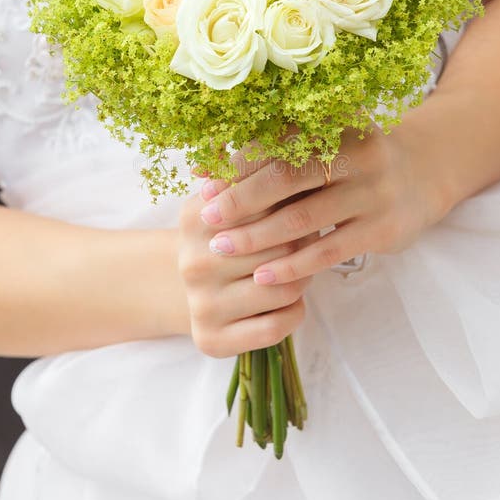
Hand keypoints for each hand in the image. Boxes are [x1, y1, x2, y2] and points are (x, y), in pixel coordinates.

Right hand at [178, 193, 312, 357]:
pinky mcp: (211, 339)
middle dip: (304, 244)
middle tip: (309, 241)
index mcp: (196, 218)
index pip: (268, 206)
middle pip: (282, 248)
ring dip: (302, 280)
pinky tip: (288, 302)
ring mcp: (201, 304)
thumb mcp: (232, 202)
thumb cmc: (226, 235)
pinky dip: (294, 312)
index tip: (304, 207)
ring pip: (282, 290)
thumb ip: (259, 178)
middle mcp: (193, 262)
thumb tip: (291, 160)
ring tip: (298, 270)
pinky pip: (274, 327)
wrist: (190, 285)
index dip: (295, 206)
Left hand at [198, 123, 450, 284]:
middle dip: (242, 198)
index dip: (237, 163)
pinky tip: (263, 276)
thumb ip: (270, 152)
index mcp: (336, 122)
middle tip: (208, 216)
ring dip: (258, 236)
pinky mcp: (382, 229)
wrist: (424, 175)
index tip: (204, 181)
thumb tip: (203, 171)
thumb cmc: (352, 160)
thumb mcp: (322, 142)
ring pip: (304, 218)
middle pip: (288, 176)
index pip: (276, 142)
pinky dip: (292, 265)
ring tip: (223, 248)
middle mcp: (358, 152)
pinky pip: (328, 251)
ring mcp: (373, 192)